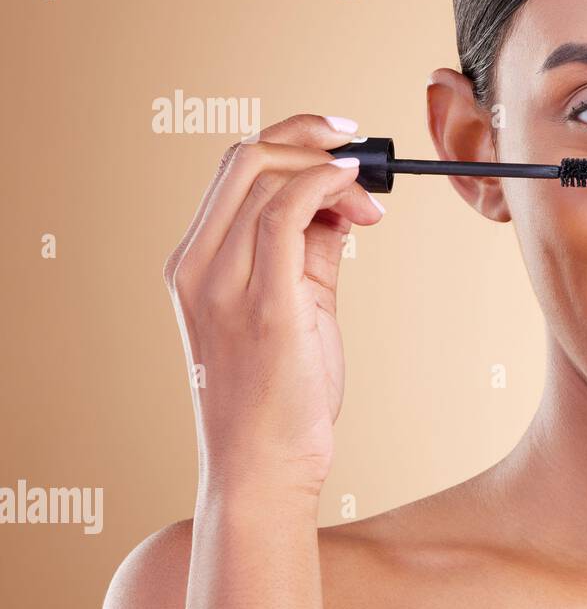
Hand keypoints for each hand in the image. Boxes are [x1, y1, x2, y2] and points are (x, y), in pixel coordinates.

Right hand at [163, 114, 384, 503]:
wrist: (263, 469)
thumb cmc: (278, 397)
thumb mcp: (294, 306)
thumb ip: (309, 250)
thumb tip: (339, 202)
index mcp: (194, 264)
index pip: (234, 169)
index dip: (293, 141)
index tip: (342, 145)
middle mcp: (196, 267)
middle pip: (246, 158)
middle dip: (311, 138)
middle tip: (364, 155)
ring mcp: (222, 286)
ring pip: (267, 178)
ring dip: (332, 170)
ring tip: (372, 204)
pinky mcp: (263, 307)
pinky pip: (285, 217)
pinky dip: (325, 188)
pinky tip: (358, 200)